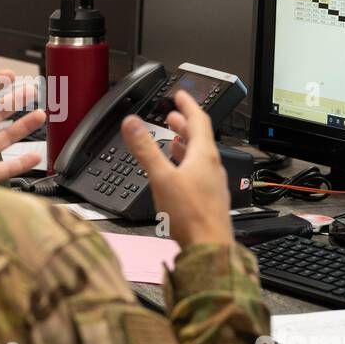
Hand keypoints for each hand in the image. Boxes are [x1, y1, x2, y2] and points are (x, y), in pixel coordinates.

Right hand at [122, 90, 231, 247]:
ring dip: (186, 144)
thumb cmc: (190, 216)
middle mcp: (212, 167)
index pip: (199, 120)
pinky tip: (179, 174)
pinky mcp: (210, 199)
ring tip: (174, 140)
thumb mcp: (161, 178)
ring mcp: (213, 184)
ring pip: (200, 156)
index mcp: (203, 156)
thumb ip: (145, 149)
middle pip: (200, 137)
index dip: (188, 105)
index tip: (181, 95)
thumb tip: (132, 123)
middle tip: (174, 116)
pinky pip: (200, 173)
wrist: (209, 248)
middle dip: (185, 123)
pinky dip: (187, 164)